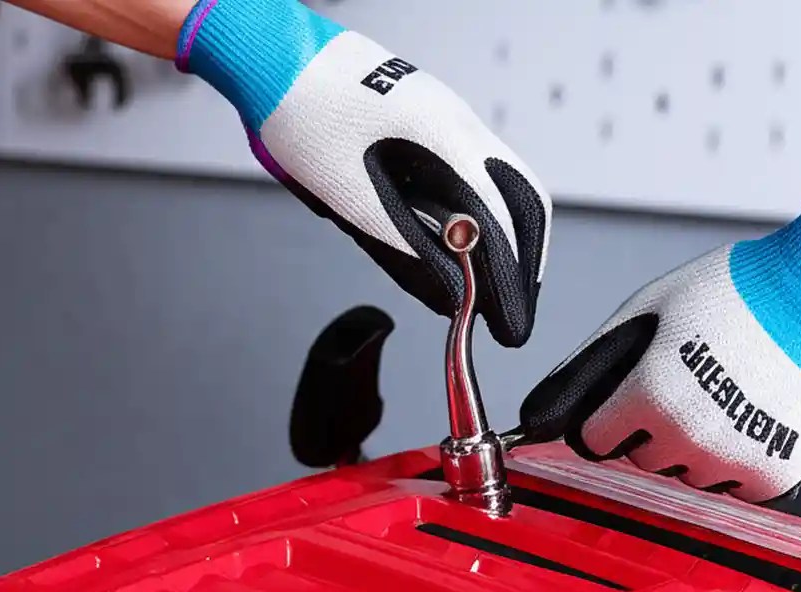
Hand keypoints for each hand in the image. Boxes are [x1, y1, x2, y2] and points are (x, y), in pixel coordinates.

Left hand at [175, 0, 550, 347]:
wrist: (277, 60)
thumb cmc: (303, 116)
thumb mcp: (351, 198)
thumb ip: (407, 246)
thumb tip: (450, 290)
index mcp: (444, 139)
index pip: (501, 222)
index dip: (511, 281)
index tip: (512, 323)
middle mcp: (458, 126)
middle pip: (520, 200)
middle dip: (523, 260)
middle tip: (513, 310)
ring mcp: (447, 120)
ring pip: (500, 186)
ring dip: (503, 239)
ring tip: (493, 289)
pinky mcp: (430, 124)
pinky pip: (471, 174)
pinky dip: (477, 216)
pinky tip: (461, 247)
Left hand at [515, 198, 800, 501]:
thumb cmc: (738, 293)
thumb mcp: (647, 309)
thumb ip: (597, 360)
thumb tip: (555, 399)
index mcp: (648, 395)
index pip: (595, 440)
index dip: (607, 419)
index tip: (620, 410)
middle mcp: (686, 436)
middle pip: (643, 458)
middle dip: (652, 431)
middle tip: (685, 389)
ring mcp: (731, 460)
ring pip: (688, 476)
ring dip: (695, 450)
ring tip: (725, 399)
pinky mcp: (773, 474)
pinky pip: (735, 488)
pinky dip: (739, 463)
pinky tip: (752, 419)